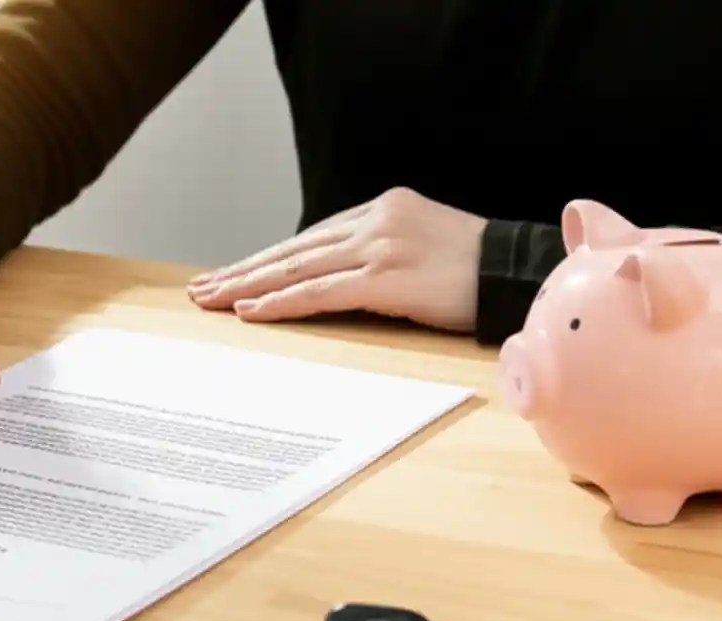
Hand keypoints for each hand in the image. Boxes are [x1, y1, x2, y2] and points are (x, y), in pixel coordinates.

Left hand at [186, 188, 487, 331]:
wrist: (518, 272)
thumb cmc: (475, 269)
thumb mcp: (422, 247)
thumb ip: (379, 253)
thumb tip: (337, 278)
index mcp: (381, 209)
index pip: (310, 239)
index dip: (269, 260)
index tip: (235, 274)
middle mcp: (374, 220)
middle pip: (293, 250)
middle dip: (243, 271)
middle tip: (203, 287)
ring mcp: (378, 246)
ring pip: (296, 268)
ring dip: (248, 287)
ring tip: (212, 299)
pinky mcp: (385, 276)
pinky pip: (319, 291)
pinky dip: (281, 302)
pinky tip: (251, 311)